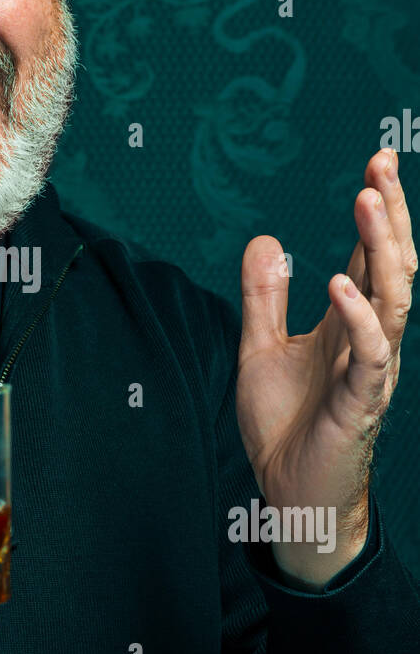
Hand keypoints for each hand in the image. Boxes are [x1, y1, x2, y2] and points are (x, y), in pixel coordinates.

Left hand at [235, 148, 415, 587]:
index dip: (377, 210)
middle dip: (390, 216)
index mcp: (349, 322)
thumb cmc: (285, 425)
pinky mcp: (360, 403)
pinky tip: (339, 285)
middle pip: (392, 266)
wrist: (287, 492)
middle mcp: (368, 339)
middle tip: (380, 166)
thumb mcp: (261, 348)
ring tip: (367, 203)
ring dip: (381, 250)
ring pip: (392, 300)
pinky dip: (358, 318)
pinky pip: (370, 356)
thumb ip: (264, 297)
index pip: (371, 255)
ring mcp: (370, 370)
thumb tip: (264, 238)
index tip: (377, 161)